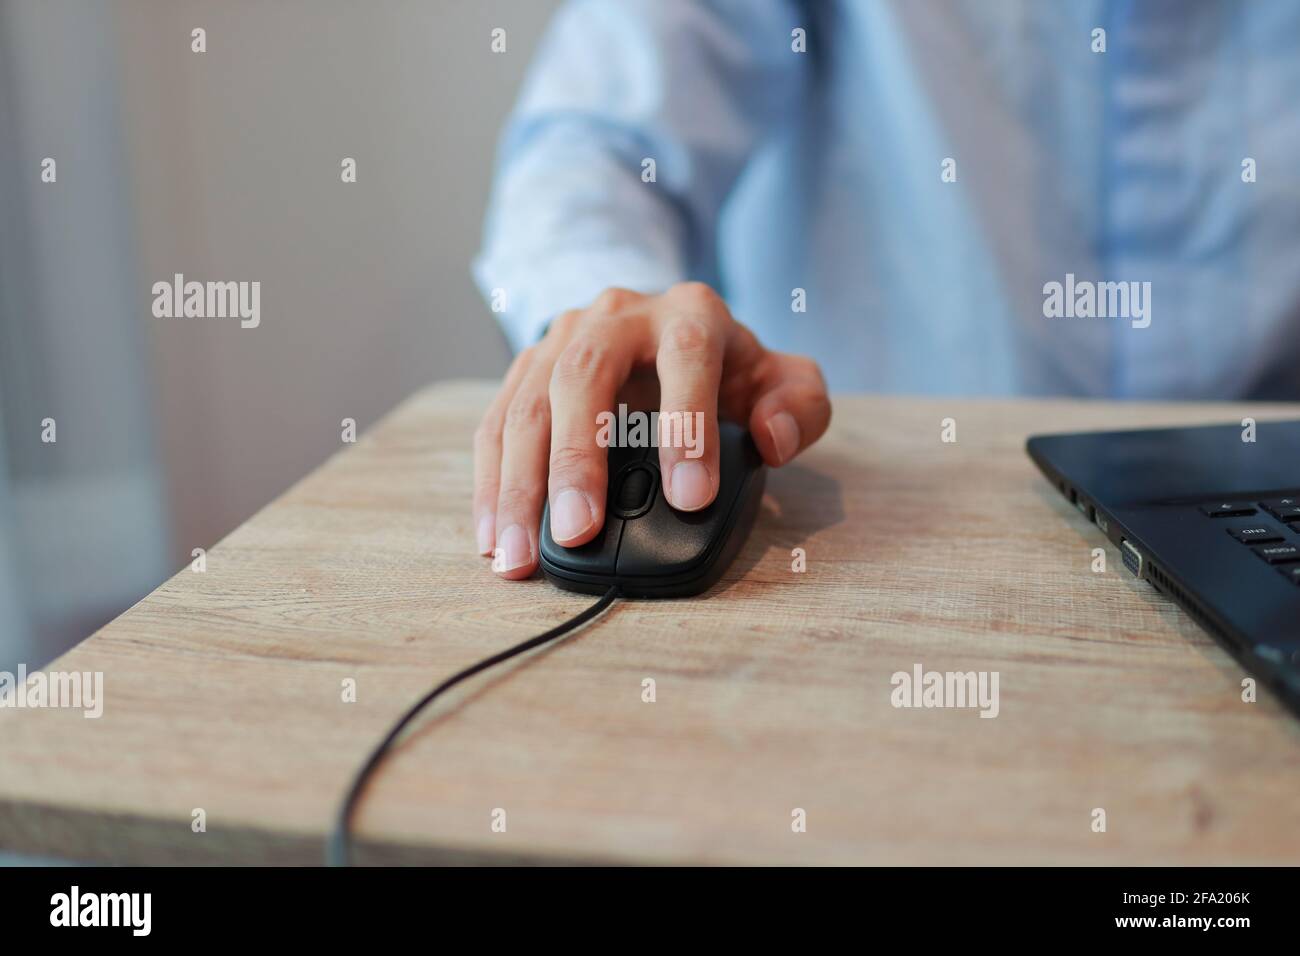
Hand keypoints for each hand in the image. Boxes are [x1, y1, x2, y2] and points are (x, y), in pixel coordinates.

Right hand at [474, 283, 831, 577]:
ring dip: (518, 485)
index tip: (692, 497)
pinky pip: (494, 426)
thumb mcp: (783, 381)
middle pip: (582, 374)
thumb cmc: (728, 371)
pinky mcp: (524, 371)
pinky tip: (494, 538)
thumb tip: (771, 440)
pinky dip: (491, 485)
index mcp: (689, 314)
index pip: (687, 357)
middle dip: (577, 458)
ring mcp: (561, 339)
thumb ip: (799, 407)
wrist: (664, 328)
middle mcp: (617, 317)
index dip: (688, 425)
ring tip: (519, 555)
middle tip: (580, 531)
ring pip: (526, 404)